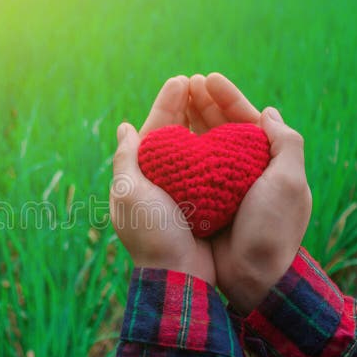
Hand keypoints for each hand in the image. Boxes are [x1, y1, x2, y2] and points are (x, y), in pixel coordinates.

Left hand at [110, 76, 215, 283]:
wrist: (180, 276)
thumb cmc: (153, 235)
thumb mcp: (129, 193)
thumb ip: (125, 159)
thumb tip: (124, 128)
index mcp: (140, 175)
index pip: (153, 129)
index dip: (167, 103)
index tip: (182, 80)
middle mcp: (161, 181)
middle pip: (175, 135)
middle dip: (187, 107)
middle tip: (202, 82)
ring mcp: (184, 192)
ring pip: (195, 148)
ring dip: (204, 123)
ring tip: (217, 99)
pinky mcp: (206, 203)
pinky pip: (212, 169)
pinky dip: (219, 149)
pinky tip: (232, 134)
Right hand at [187, 73, 311, 313]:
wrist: (254, 277)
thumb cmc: (272, 229)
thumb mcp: (289, 182)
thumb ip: (286, 143)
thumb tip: (268, 111)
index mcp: (268, 161)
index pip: (246, 119)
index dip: (227, 97)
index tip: (205, 78)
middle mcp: (246, 170)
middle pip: (223, 128)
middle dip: (204, 104)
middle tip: (183, 83)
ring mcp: (225, 186)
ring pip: (205, 145)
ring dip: (191, 122)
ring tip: (173, 102)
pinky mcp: (206, 202)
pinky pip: (191, 169)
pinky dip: (180, 152)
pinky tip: (165, 140)